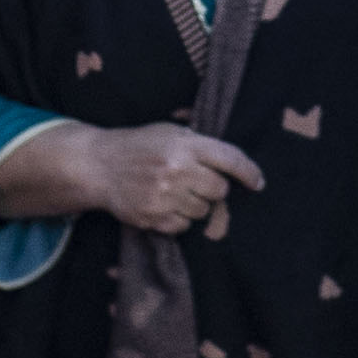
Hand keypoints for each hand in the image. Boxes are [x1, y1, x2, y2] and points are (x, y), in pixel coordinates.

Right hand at [0, 116, 267, 237]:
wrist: (99, 165)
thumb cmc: (140, 146)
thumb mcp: (169, 132)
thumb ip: (199, 143)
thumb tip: (235, 165)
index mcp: (184, 144)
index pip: (230, 159)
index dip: (249, 172)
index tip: (258, 183)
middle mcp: (176, 169)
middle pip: (219, 190)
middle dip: (213, 188)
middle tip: (197, 181)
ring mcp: (164, 195)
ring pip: (203, 211)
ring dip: (196, 204)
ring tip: (176, 192)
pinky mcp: (153, 217)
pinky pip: (184, 226)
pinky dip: (180, 219)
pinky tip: (165, 204)